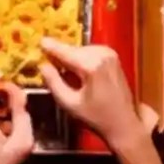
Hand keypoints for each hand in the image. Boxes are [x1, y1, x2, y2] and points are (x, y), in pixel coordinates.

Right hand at [39, 38, 151, 152]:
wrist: (124, 122)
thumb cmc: (96, 117)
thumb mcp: (70, 103)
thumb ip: (54, 83)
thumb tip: (42, 65)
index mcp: (92, 66)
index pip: (66, 52)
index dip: (51, 47)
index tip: (39, 41)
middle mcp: (102, 55)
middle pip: (73, 50)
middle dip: (60, 53)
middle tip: (47, 59)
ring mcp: (110, 54)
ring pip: (81, 50)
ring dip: (70, 56)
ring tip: (60, 66)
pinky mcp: (113, 57)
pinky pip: (90, 52)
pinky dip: (81, 57)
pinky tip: (75, 68)